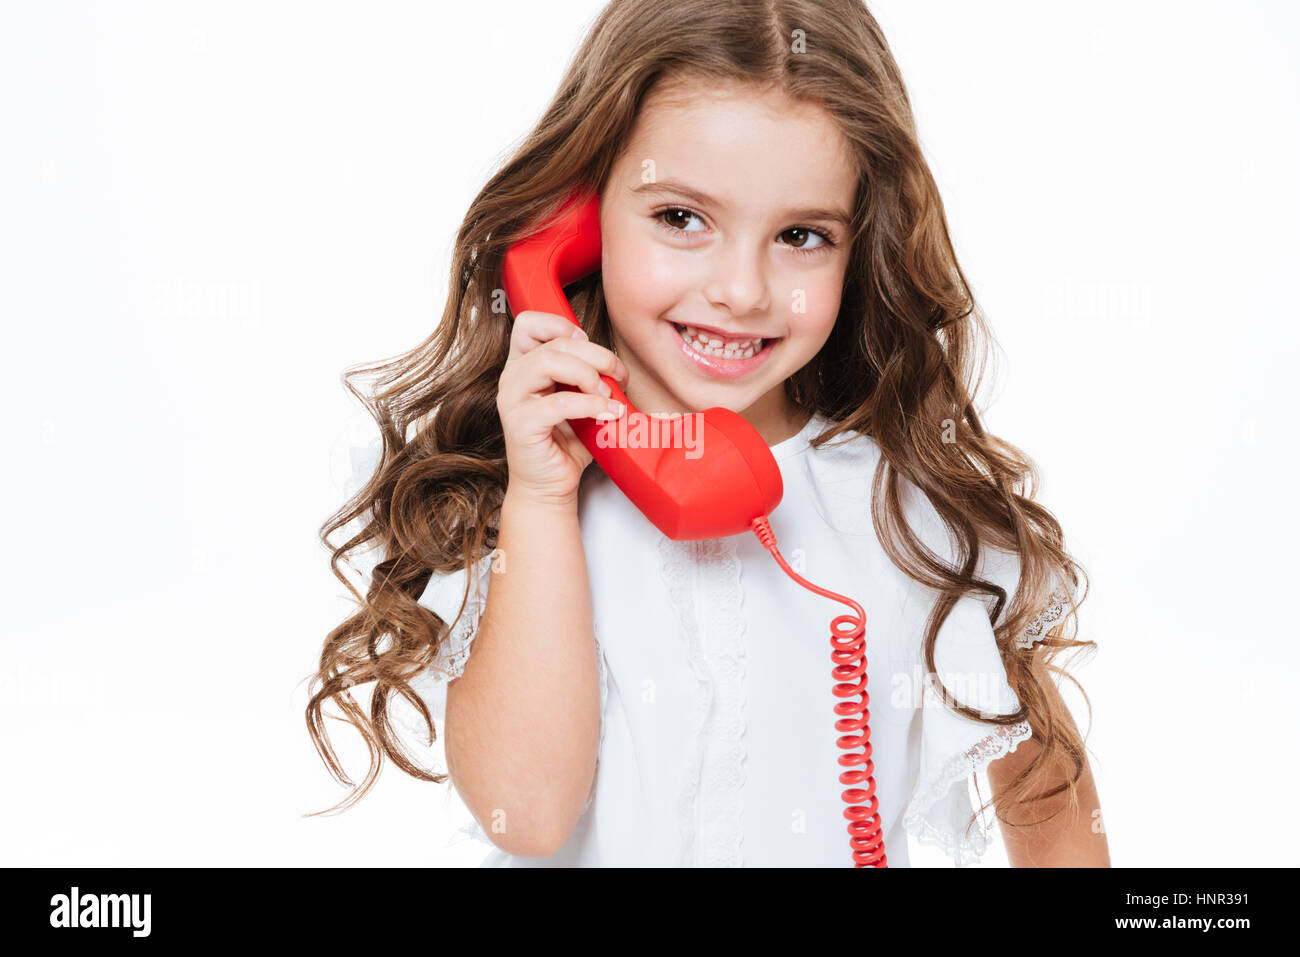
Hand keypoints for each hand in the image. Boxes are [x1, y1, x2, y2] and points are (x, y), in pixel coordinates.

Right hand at [496, 310, 629, 507]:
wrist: (551, 487)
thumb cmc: (567, 443)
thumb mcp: (579, 398)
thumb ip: (586, 374)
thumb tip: (612, 361)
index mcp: (523, 366)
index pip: (529, 323)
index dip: (562, 326)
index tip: (588, 345)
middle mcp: (512, 378)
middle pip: (552, 343)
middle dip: (594, 354)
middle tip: (618, 374)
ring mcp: (512, 401)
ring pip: (547, 363)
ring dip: (587, 375)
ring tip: (607, 396)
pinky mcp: (521, 425)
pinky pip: (558, 402)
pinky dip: (589, 405)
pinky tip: (608, 414)